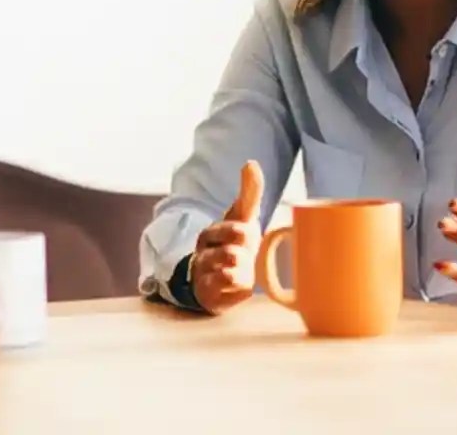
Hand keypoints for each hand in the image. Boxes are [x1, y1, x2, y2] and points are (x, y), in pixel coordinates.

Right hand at [190, 160, 264, 313]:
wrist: (214, 276)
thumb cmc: (232, 242)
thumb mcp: (242, 217)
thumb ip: (249, 192)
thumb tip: (251, 162)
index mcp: (212, 232)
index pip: (233, 228)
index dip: (243, 232)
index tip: (249, 231)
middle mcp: (204, 252)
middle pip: (233, 252)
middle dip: (246, 254)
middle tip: (245, 254)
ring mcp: (205, 274)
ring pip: (229, 271)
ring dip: (242, 272)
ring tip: (241, 269)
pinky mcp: (209, 295)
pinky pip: (229, 292)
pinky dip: (238, 289)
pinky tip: (238, 284)